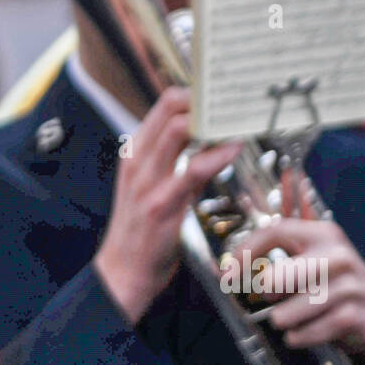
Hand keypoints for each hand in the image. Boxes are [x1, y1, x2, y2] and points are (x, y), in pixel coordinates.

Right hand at [94, 88, 242, 323]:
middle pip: (171, 106)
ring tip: (241, 120)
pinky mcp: (160, 204)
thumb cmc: (141, 232)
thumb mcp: (155, 188)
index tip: (225, 95)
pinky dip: (217, 155)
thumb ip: (179, 163)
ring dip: (214, 121)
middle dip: (209, 98)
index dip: (197, 92)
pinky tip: (235, 149)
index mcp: (135, 153)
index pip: (165, 104)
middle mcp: (138, 161)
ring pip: (179, 130)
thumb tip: (211, 143)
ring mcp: (147, 181)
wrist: (123, 273)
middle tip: (239, 100)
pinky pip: (192, 170)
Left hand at [231, 219, 364, 348]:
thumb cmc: (333, 290)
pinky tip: (303, 333)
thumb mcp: (310, 264)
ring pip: (285, 313)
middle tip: (276, 298)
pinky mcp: (357, 314)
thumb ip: (276, 260)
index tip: (225, 273)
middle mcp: (339, 254)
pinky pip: (307, 333)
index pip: (275, 230)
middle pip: (272, 279)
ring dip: (285, 320)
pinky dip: (301, 337)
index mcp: (324, 234)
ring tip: (294, 318)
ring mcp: (351, 283)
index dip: (244, 251)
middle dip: (267, 295)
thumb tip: (225, 269)